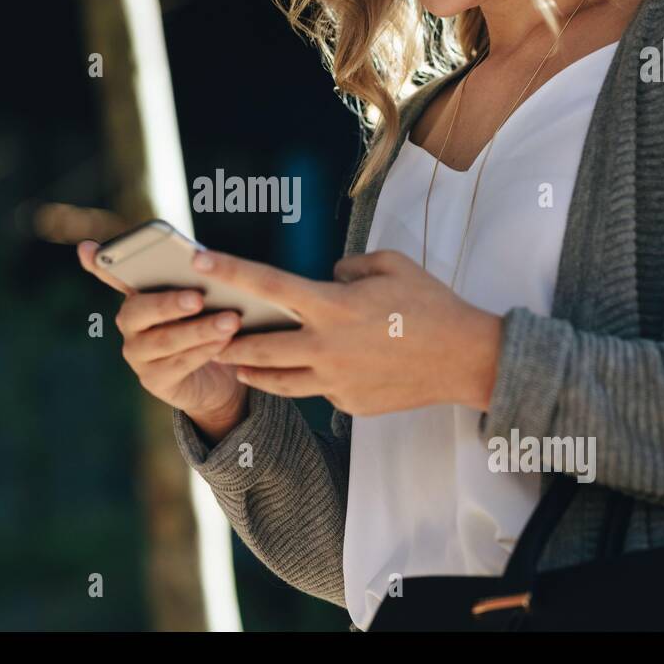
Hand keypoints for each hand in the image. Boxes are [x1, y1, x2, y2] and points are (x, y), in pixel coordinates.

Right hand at [76, 240, 247, 434]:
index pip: (111, 274)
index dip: (97, 262)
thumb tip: (204, 264)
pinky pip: (178, 364)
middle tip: (198, 297)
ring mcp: (137, 354)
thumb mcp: (206, 298)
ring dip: (199, 330)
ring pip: (164, 340)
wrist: (220, 374)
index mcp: (137, 294)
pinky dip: (203, 352)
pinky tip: (224, 343)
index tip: (86, 248)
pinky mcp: (153, 380)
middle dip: (168, 304)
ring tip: (230, 320)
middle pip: (138, 310)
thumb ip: (196, 279)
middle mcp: (129, 323)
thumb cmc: (210, 322)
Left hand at [197, 248, 503, 415]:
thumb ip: (350, 266)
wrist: (466, 359)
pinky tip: (297, 372)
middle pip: (257, 346)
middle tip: (203, 332)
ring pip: (276, 379)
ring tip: (233, 360)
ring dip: (250, 368)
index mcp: (333, 305)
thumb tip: (328, 277)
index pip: (267, 284)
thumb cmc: (430, 306)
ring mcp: (335, 379)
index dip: (229, 271)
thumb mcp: (391, 265)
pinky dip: (303, 380)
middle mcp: (326, 345)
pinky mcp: (348, 403)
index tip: (198, 260)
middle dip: (224, 339)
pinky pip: (314, 391)